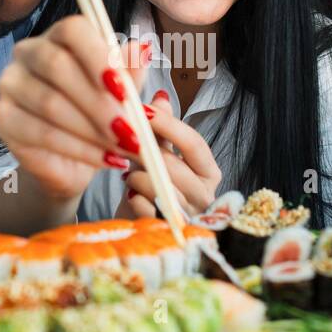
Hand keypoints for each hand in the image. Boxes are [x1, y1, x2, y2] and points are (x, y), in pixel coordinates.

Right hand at [0, 15, 150, 202]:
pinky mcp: (3, 119)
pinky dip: (80, 149)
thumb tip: (142, 49)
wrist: (71, 163)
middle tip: (130, 131)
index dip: (99, 58)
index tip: (124, 91)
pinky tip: (106, 160)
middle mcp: (28, 53)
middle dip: (99, 102)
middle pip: (57, 65)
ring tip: (124, 148)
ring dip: (93, 130)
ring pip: (51, 103)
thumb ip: (129, 73)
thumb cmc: (96, 118)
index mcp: (59, 37)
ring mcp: (11, 85)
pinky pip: (42, 133)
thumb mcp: (121, 95)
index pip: (73, 30)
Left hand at [116, 91, 220, 218]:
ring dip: (138, 177)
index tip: (142, 111)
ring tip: (127, 173)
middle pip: (176, 167)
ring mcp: (189, 218)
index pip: (195, 144)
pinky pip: (148, 211)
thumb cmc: (151, 188)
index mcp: (209, 173)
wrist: (137, 225)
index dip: (168, 126)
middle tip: (122, 142)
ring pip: (162, 189)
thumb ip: (162, 131)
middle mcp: (205, 197)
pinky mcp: (168, 233)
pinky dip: (135, 199)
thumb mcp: (158, 156)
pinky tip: (130, 195)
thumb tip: (161, 97)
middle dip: (145, 152)